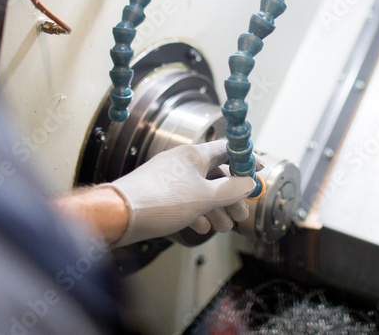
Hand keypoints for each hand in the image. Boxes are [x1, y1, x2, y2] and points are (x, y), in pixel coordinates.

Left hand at [107, 140, 255, 247]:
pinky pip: (184, 200)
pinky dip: (196, 212)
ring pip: (200, 190)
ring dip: (215, 208)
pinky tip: (201, 227)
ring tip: (224, 228)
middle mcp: (182, 162)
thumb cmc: (162, 201)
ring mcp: (168, 178)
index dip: (245, 160)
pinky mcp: (158, 194)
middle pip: (215, 174)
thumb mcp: (205, 197)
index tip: (258, 171)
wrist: (119, 214)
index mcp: (194, 155)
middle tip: (241, 214)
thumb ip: (230, 190)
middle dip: (231, 195)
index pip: (227, 149)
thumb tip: (248, 183)